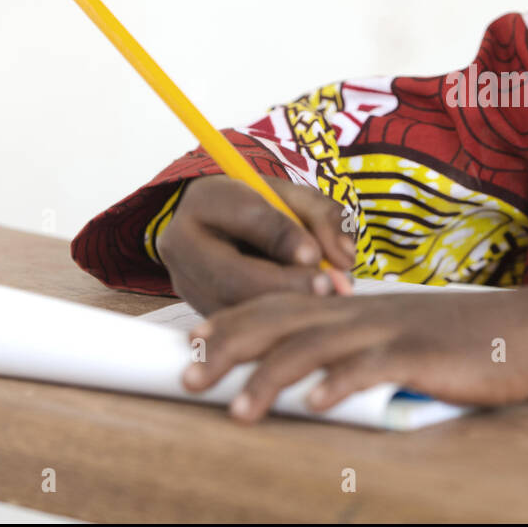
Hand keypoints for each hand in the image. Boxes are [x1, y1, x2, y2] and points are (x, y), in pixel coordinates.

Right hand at [155, 174, 355, 314]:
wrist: (223, 227)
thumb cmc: (264, 208)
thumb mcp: (295, 199)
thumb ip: (324, 218)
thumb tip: (345, 259)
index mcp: (205, 201)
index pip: (246, 217)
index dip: (282, 238)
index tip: (315, 255)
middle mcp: (183, 245)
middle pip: (231, 276)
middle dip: (285, 286)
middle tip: (328, 288)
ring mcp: (186, 285)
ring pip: (236, 309)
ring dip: (285, 311)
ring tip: (325, 303)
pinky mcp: (199, 313)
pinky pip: (238, 328)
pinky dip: (275, 325)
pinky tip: (306, 318)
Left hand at [180, 286, 527, 421]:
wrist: (527, 328)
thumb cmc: (463, 337)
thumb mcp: (401, 332)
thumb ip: (357, 345)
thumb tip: (314, 376)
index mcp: (354, 306)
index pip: (278, 305)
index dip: (231, 321)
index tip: (192, 342)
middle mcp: (362, 311)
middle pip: (280, 321)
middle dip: (229, 348)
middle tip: (187, 376)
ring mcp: (389, 331)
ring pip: (314, 345)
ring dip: (270, 377)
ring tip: (238, 410)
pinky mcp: (419, 354)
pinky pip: (371, 366)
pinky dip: (338, 384)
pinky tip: (313, 405)